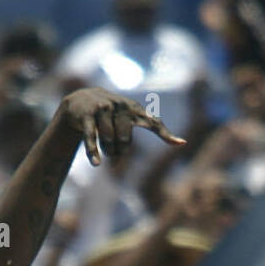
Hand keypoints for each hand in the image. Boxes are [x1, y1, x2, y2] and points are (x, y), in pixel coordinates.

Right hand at [61, 88, 184, 166]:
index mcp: (134, 108)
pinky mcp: (87, 115)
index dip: (165, 134)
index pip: (153, 123)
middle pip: (124, 140)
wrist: (81, 101)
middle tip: (115, 152)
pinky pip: (92, 137)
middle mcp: (120, 105)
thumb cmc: (113, 114)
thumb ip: (154, 126)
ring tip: (105, 152)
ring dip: (107, 151)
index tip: (181, 143)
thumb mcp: (132, 117)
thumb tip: (183, 143)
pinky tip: (96, 164)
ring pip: (109, 140)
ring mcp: (102, 108)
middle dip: (119, 152)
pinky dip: (93, 151)